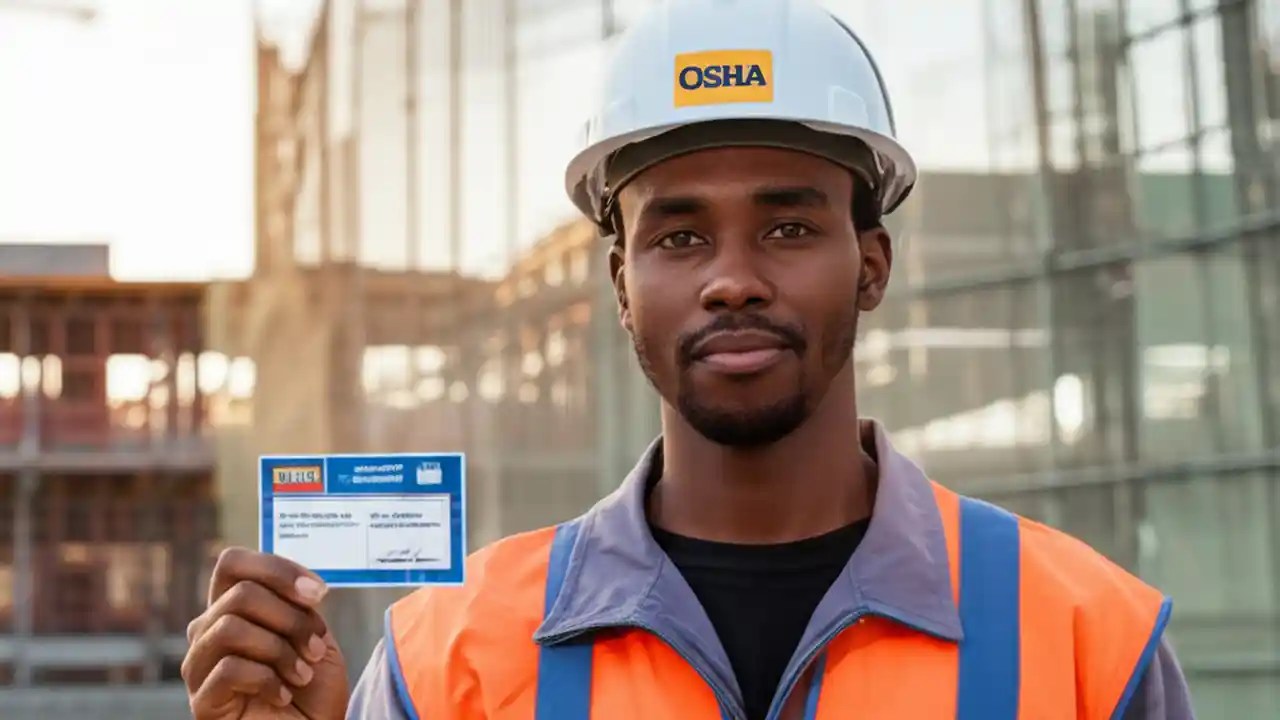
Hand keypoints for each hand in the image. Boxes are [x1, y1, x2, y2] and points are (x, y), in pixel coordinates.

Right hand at [183, 547, 350, 719]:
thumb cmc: (312, 687)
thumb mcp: (314, 635)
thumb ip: (299, 604)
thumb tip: (300, 581)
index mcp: (232, 608)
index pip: (232, 563)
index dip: (276, 568)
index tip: (319, 592)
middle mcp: (207, 631)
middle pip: (240, 593)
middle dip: (291, 618)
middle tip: (317, 648)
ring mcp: (199, 666)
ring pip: (230, 627)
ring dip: (280, 650)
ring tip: (303, 674)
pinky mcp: (202, 701)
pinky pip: (228, 669)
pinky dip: (268, 680)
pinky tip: (284, 694)